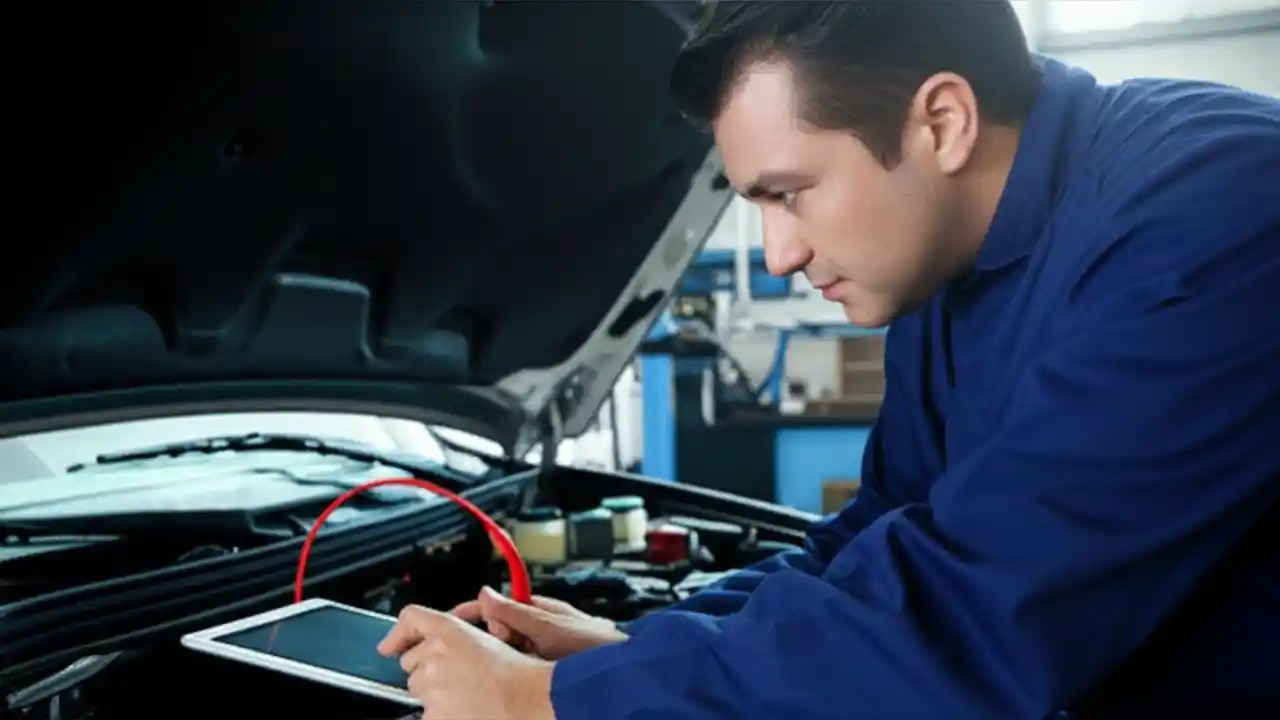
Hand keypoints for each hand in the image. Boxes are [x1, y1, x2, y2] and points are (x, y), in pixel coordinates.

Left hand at [377, 603, 554, 719]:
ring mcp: (430, 687)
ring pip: (417, 690)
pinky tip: (463, 710)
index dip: (398, 633)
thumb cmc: (520, 674)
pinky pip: (424, 714)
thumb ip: (456, 637)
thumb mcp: (489, 639)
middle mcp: (433, 655)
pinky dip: (438, 714)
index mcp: (449, 630)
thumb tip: (438, 643)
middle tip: (457, 677)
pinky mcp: (431, 716)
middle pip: (411, 661)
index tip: (388, 646)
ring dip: (433, 693)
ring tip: (466, 695)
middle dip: (426, 669)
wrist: (531, 701)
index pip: (411, 618)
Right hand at [452, 586, 627, 659]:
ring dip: (510, 656)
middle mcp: (538, 626)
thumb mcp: (548, 626)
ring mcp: (542, 646)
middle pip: (498, 630)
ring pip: (509, 650)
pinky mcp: (546, 666)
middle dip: (495, 639)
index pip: (494, 606)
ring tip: (526, 663)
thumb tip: (484, 592)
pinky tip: (526, 673)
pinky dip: (520, 668)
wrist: (623, 668)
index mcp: (536, 609)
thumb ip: (515, 611)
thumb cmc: (594, 642)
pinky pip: (522, 665)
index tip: (449, 621)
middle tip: (508, 648)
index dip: (472, 613)